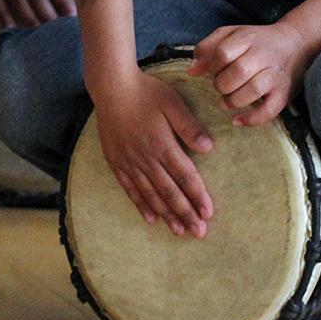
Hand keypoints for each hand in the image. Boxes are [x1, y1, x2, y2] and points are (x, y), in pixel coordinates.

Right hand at [93, 70, 214, 236]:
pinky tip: (150, 218)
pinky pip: (130, 189)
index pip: (186, 177)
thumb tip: (209, 148)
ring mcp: (129, 162)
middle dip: (186, 213)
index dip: (198, 196)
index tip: (209, 213)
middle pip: (170, 192)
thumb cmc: (146, 92)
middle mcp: (146, 158)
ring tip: (179, 231)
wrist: (111, 87)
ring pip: (151, 195)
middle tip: (199, 232)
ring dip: (166, 215)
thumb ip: (190, 127)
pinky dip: (141, 205)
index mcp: (163, 145)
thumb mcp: (173, 103)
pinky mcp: (116, 162)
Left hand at [187, 21, 308, 126]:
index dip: (211, 66)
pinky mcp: (284, 92)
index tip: (210, 71)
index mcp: (247, 38)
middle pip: (238, 72)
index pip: (223, 52)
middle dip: (221, 84)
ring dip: (232, 101)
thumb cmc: (256, 41)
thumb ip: (207, 48)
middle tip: (219, 87)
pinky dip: (251, 119)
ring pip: (252, 90)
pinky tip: (237, 120)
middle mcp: (264, 55)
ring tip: (225, 102)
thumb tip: (192, 71)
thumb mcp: (231, 34)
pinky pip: (270, 110)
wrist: (296, 43)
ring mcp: (275, 75)